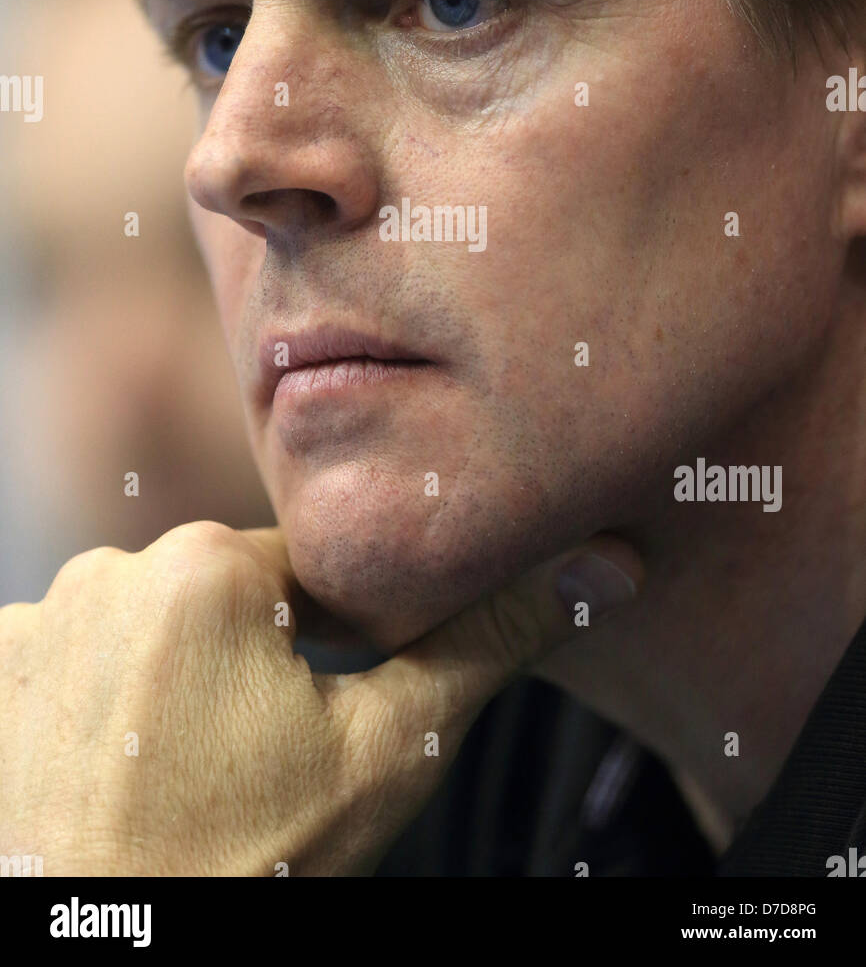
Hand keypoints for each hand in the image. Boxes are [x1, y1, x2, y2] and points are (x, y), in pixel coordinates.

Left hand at [0, 521, 640, 875]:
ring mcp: (31, 626)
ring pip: (147, 628)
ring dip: (169, 682)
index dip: (329, 650)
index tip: (310, 725)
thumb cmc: (244, 870)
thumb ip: (487, 641)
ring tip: (180, 774)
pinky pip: (68, 659)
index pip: (309, 574)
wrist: (110, 957)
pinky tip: (112, 773)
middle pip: (222, 597)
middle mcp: (102, 571)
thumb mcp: (388, 756)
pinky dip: (95, 704)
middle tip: (249, 764)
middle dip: (248, 664)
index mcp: (206, 565)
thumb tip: (604, 563)